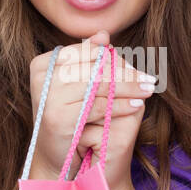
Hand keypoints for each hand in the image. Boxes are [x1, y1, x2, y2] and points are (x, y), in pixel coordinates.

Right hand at [26, 29, 155, 189]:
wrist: (57, 157)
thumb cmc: (69, 118)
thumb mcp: (77, 86)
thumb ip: (88, 60)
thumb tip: (104, 33)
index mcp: (41, 65)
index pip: (84, 53)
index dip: (111, 58)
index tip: (134, 63)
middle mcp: (41, 78)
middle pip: (93, 68)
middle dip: (125, 74)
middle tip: (149, 79)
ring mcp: (48, 98)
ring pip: (98, 86)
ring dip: (129, 88)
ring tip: (149, 90)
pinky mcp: (58, 118)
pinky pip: (98, 106)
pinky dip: (121, 105)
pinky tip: (138, 105)